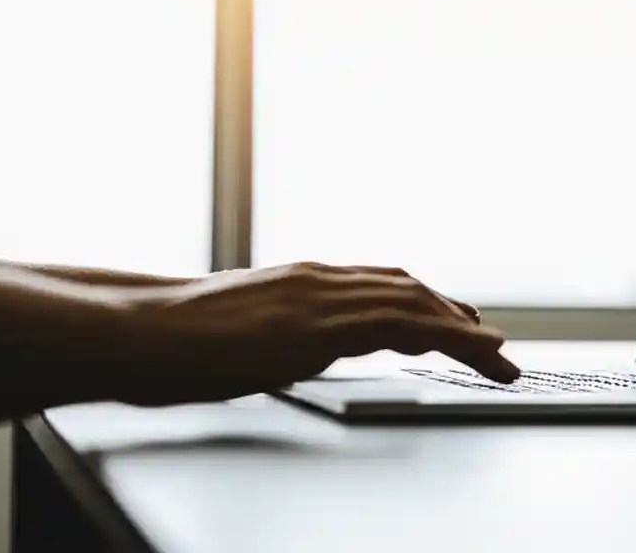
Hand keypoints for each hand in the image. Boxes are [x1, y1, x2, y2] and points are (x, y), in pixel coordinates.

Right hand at [112, 262, 518, 405]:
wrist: (135, 331)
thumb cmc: (175, 341)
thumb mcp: (245, 336)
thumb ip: (282, 337)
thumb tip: (300, 352)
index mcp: (305, 282)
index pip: (384, 286)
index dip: (429, 304)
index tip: (459, 324)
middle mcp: (322, 280)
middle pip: (411, 290)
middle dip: (458, 318)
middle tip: (494, 346)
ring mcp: (322, 296)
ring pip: (417, 303)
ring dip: (466, 331)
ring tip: (500, 357)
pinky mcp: (319, 323)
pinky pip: (403, 323)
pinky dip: (448, 334)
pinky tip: (474, 348)